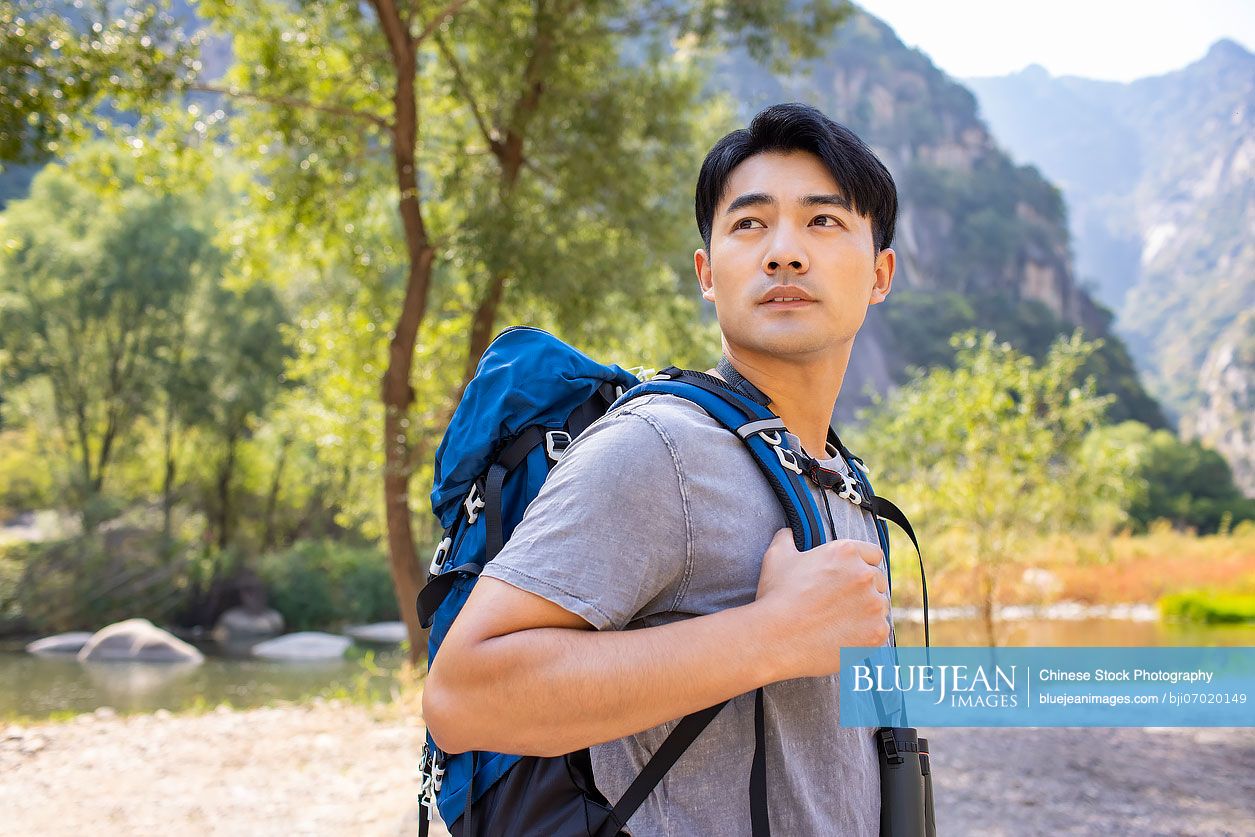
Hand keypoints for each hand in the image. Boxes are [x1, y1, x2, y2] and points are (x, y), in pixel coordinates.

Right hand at [754, 528, 890, 678]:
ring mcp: (874, 605)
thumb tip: (789, 532)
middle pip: (878, 580)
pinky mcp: (877, 632)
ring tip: (840, 622)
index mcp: (846, 552)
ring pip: (879, 606)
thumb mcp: (777, 557)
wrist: (777, 639)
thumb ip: (787, 538)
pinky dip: (866, 635)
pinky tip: (844, 637)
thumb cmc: (776, 596)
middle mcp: (865, 575)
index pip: (873, 554)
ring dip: (866, 611)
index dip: (862, 564)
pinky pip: (879, 630)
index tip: (849, 577)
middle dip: (863, 589)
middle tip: (841, 602)